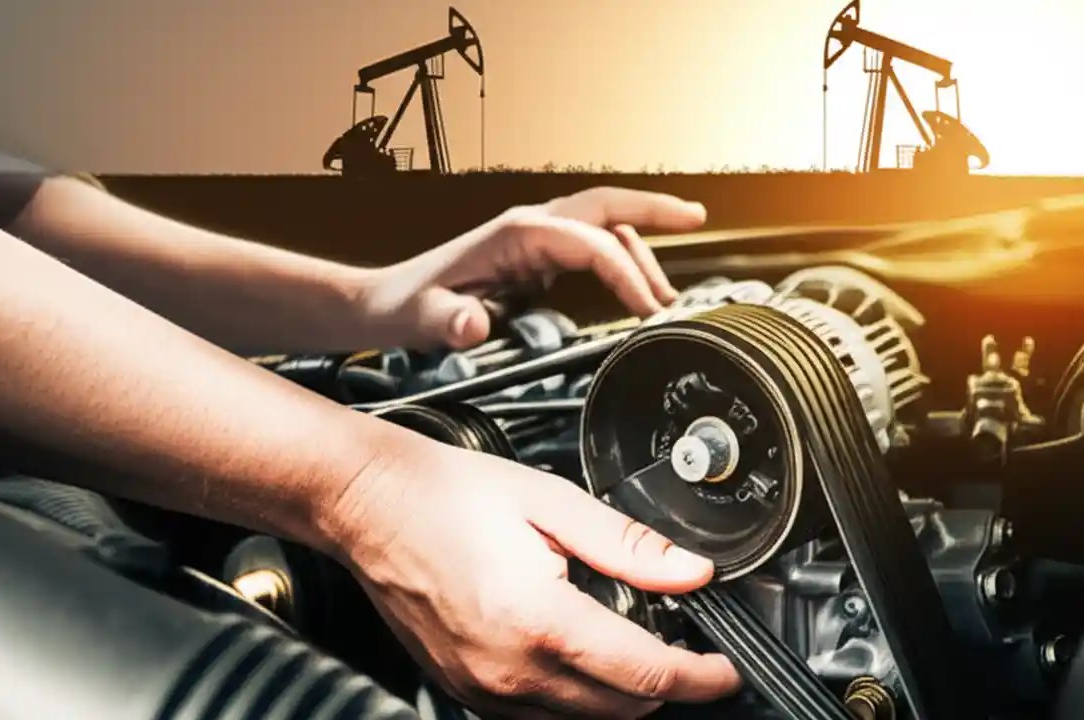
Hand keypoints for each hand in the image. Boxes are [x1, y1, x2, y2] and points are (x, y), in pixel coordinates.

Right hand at [327, 434, 742, 718]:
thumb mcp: (552, 503)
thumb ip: (628, 545)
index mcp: (538, 619)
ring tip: (637, 643)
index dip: (702, 677)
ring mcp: (484, 689)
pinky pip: (541, 717)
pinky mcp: (467, 691)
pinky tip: (583, 652)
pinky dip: (578, 697)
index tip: (726, 669)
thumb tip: (690, 571)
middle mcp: (509, 670)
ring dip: (624, 694)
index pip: (648, 675)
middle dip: (669, 685)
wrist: (370, 504)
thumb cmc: (447, 495)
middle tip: (689, 647)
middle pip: (623, 709)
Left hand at [356, 187, 702, 350]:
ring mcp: (535, 238)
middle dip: (654, 210)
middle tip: (698, 219)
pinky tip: (636, 285)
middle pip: (606, 205)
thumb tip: (473, 325)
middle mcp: (531, 226)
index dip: (625, 273)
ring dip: (642, 244)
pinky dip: (621, 257)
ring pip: (602, 224)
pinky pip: (591, 246)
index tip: (649, 310)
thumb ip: (450, 323)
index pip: (590, 242)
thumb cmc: (405, 306)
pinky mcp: (535, 256)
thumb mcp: (423, 318)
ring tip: (669, 290)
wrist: (385, 303)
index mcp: (516, 233)